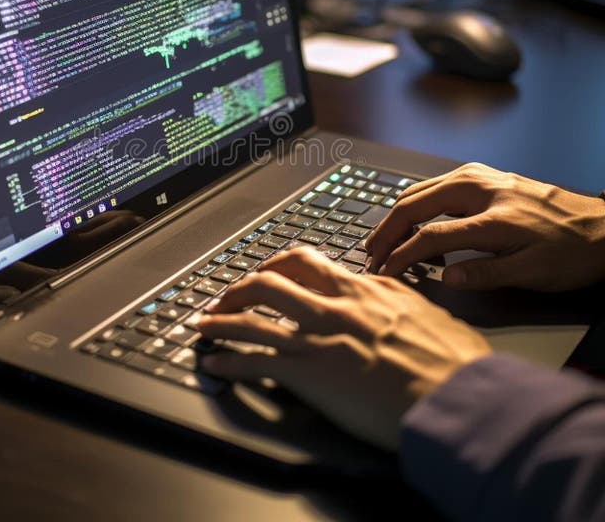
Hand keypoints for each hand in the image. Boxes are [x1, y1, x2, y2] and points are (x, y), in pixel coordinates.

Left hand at [197, 247, 490, 450]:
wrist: (458, 396)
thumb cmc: (453, 361)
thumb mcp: (426, 312)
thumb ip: (397, 298)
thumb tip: (390, 295)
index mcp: (362, 288)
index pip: (307, 262)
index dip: (278, 264)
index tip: (267, 271)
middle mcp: (333, 305)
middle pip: (270, 280)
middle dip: (241, 286)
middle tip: (226, 296)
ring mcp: (317, 337)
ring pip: (252, 316)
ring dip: (220, 319)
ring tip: (201, 323)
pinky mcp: (308, 372)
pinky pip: (254, 361)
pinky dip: (228, 360)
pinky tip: (214, 364)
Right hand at [365, 163, 604, 291]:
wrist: (603, 225)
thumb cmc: (572, 250)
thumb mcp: (535, 273)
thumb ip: (486, 274)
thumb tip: (445, 279)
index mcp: (491, 216)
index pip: (428, 235)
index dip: (400, 256)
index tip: (385, 273)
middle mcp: (478, 187)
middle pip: (413, 205)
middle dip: (386, 233)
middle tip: (371, 256)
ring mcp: (477, 176)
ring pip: (418, 193)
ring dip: (396, 218)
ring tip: (383, 243)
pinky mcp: (479, 175)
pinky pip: (432, 188)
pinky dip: (414, 208)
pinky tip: (412, 226)